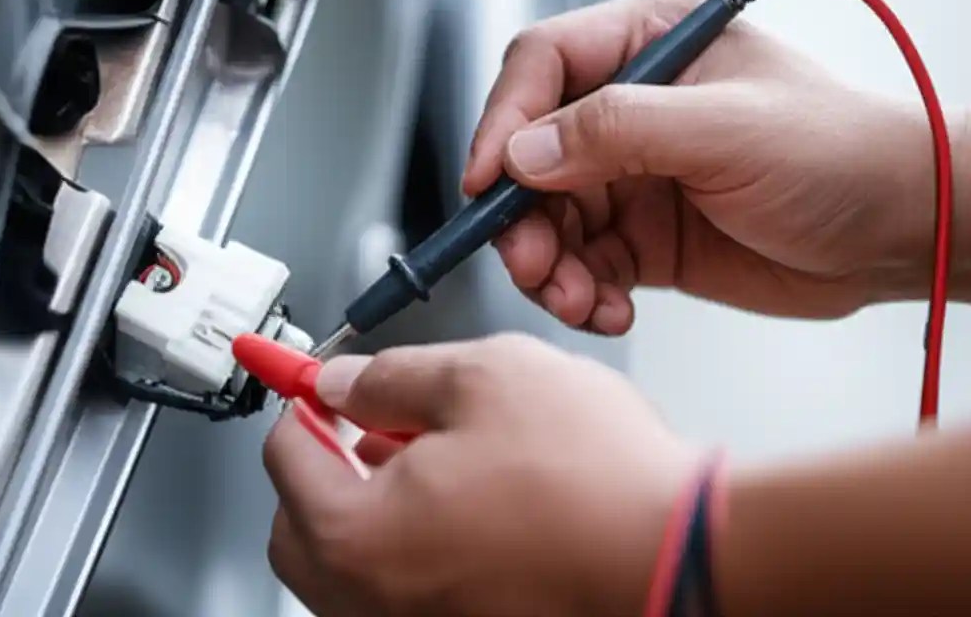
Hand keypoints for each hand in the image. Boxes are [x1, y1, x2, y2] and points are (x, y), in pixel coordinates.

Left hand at [263, 333, 699, 616]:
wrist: (684, 558)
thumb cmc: (594, 481)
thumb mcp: (481, 376)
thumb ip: (390, 376)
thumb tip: (344, 382)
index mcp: (355, 534)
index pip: (286, 456)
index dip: (302, 402)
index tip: (316, 383)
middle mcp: (371, 602)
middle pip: (304, 526)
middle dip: (325, 465)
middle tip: (368, 424)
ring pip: (353, 568)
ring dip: (372, 508)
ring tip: (438, 462)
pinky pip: (406, 593)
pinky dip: (415, 549)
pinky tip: (472, 510)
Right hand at [465, 0, 939, 333]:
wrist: (897, 234)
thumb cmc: (838, 154)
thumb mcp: (727, 129)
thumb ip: (618, 130)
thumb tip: (523, 154)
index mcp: (649, 45)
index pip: (543, 67)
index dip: (504, 121)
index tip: (489, 183)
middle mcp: (627, 109)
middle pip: (530, 156)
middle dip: (522, 217)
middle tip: (534, 265)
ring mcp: (629, 176)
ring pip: (546, 221)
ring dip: (549, 268)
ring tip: (579, 300)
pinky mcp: (639, 238)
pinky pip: (581, 268)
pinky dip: (583, 295)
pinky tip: (611, 311)